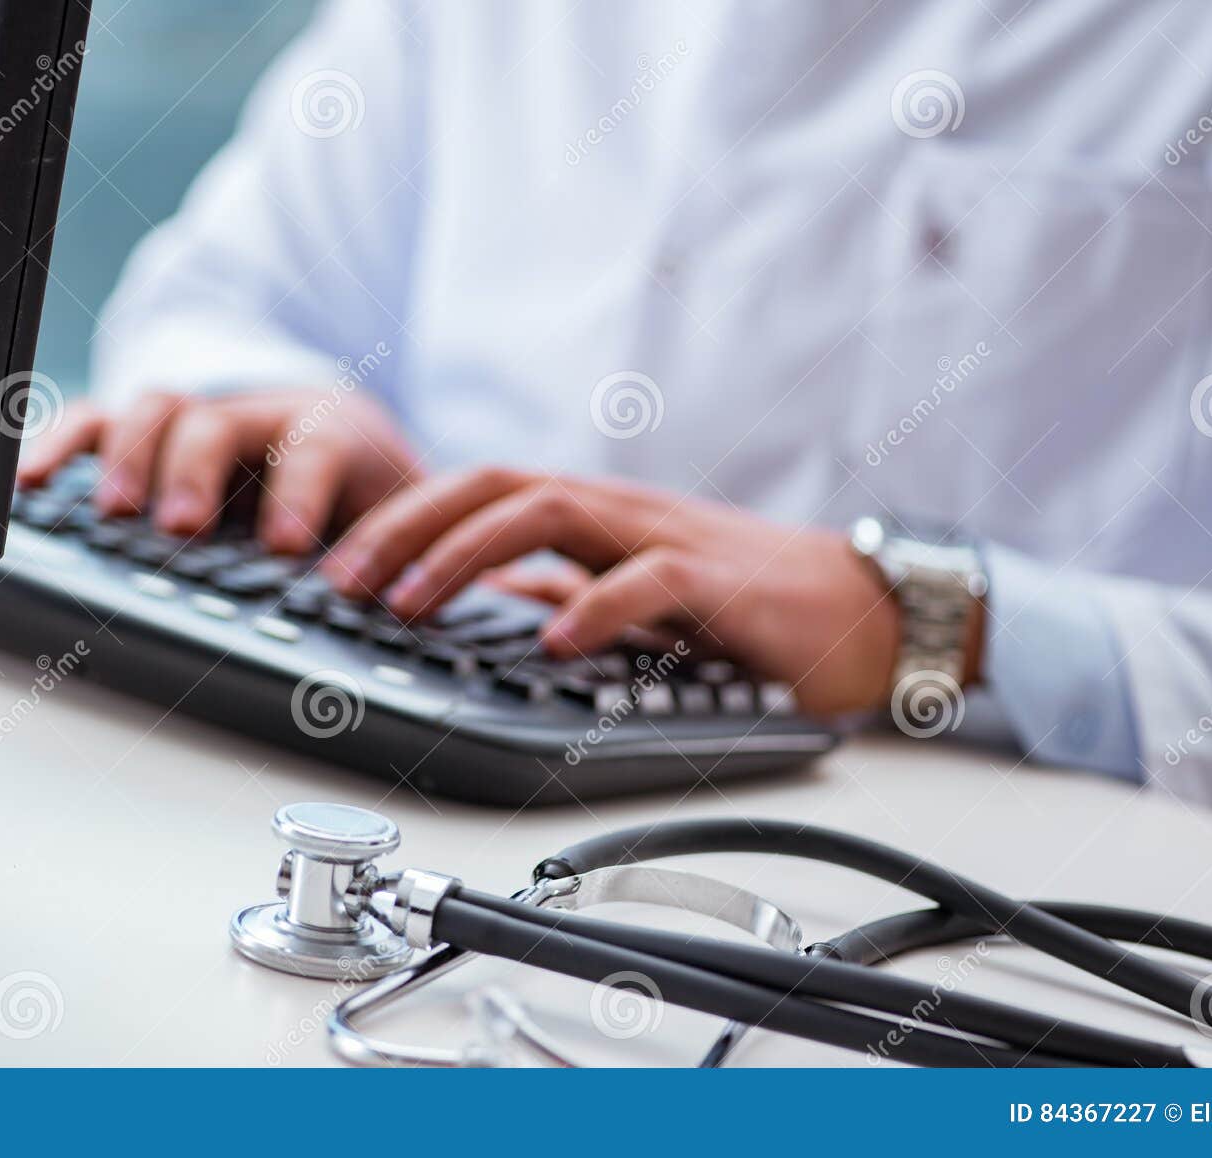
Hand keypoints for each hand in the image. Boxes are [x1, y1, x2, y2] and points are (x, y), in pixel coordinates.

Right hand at [15, 389, 421, 552]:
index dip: (297, 493)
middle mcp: (257, 417)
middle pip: (217, 423)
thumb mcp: (393, 523)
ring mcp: (200, 421)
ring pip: (156, 413)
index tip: (285, 546)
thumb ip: (385, 555)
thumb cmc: (366, 496)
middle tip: (183, 527)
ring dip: (130, 459)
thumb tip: (390, 611)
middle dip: (194, 472)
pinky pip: (97, 424)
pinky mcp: (149, 434)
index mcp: (330, 434)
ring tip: (112, 514)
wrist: (344, 445)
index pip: (312, 450)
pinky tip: (34, 485)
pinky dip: (63, 447)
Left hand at [324, 469, 912, 714]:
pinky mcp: (718, 580)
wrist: (867, 608)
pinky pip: (646, 581)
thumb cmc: (752, 603)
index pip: (484, 493)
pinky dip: (593, 605)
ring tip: (413, 602)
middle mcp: (620, 512)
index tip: (344, 569)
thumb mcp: (640, 594)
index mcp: (597, 515)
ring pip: (551, 511)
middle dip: (410, 528)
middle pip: (496, 487)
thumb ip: (577, 587)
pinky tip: (549, 639)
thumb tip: (507, 598)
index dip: (407, 522)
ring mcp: (667, 537)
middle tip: (346, 580)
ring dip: (469, 554)